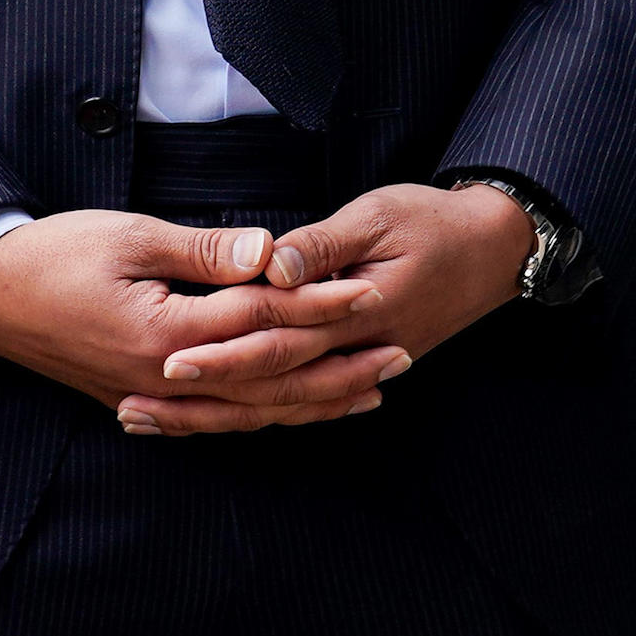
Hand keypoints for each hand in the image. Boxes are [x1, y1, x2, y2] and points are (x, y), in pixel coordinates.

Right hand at [0, 209, 398, 432]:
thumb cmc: (54, 255)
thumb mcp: (132, 238)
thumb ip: (207, 251)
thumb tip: (272, 252)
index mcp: (168, 335)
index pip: (264, 321)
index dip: (320, 306)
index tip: (370, 293)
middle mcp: (166, 379)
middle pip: (270, 383)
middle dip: (338, 370)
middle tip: (398, 357)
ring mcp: (153, 397)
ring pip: (249, 411)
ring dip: (311, 402)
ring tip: (365, 394)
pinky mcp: (139, 400)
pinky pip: (215, 420)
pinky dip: (261, 416)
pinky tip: (287, 412)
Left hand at [128, 183, 532, 436]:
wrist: (497, 250)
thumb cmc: (435, 221)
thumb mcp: (380, 214)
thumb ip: (323, 244)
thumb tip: (273, 265)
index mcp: (353, 313)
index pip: (275, 340)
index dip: (220, 353)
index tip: (167, 362)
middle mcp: (353, 351)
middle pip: (268, 386)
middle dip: (203, 399)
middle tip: (138, 407)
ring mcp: (358, 365)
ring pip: (281, 404)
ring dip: (220, 415)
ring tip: (159, 421)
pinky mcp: (359, 364)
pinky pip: (303, 401)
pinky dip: (259, 413)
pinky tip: (220, 418)